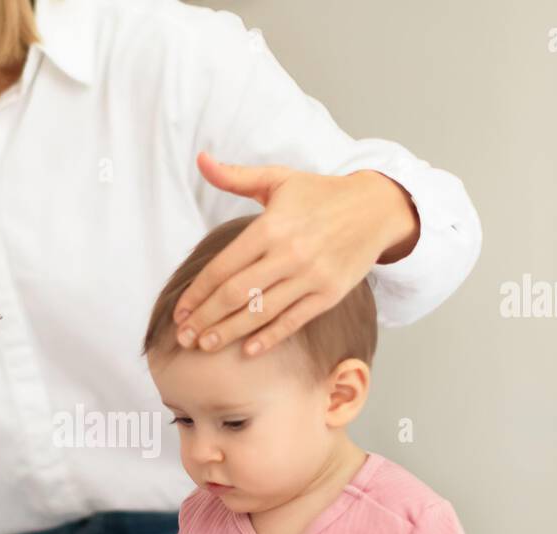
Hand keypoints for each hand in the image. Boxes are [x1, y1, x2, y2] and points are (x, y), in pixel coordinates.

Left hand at [173, 153, 419, 355]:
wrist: (377, 208)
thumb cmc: (321, 194)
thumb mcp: (278, 179)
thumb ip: (235, 176)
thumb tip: (201, 160)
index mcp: (271, 226)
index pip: (223, 267)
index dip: (197, 293)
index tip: (180, 311)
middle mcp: (290, 253)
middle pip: (236, 294)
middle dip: (205, 319)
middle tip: (184, 337)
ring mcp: (311, 277)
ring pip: (261, 312)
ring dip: (229, 333)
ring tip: (205, 346)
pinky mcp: (330, 295)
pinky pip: (293, 321)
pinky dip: (269, 338)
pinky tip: (247, 351)